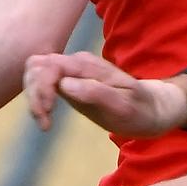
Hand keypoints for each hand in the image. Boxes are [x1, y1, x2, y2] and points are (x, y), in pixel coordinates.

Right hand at [25, 51, 186, 136]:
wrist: (153, 108)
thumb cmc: (141, 109)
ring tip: (45, 122)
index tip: (48, 114)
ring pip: (35, 71)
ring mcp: (71, 71)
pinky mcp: (68, 81)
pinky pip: (42, 80)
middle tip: (45, 121)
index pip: (49, 66)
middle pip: (36, 65)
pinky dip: (37, 98)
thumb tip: (65, 85)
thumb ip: (96, 93)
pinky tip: (47, 118)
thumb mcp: (124, 106)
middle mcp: (76, 63)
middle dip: (33, 92)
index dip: (41, 88)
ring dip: (32, 95)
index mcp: (88, 65)